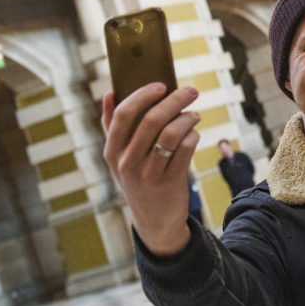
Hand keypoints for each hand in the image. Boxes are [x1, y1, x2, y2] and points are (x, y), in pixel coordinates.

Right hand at [101, 83, 200, 255]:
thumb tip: (109, 92)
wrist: (156, 221)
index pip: (122, 115)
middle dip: (175, 100)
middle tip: (191, 90)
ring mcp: (148, 174)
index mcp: (111, 151)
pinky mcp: (171, 182)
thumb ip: (112, 127)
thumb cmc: (139, 178)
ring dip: (188, 118)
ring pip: (172, 133)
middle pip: (151, 120)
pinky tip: (194, 134)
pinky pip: (186, 148)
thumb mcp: (120, 158)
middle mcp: (127, 162)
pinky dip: (193, 135)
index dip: (142, 95)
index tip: (161, 84)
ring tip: (194, 114)